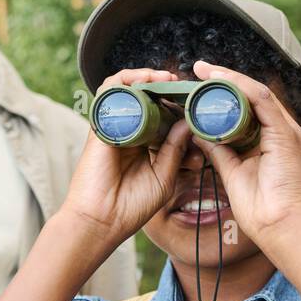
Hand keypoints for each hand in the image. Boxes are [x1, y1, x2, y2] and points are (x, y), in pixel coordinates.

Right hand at [59, 69, 193, 250]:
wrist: (102, 221)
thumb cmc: (132, 206)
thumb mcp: (165, 178)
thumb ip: (175, 150)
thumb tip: (187, 122)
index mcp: (146, 146)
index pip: (164, 118)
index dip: (180, 109)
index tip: (199, 106)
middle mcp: (130, 133)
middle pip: (149, 101)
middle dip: (169, 90)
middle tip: (187, 87)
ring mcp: (115, 127)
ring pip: (130, 90)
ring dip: (148, 79)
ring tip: (168, 79)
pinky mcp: (100, 124)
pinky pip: (110, 91)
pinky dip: (127, 79)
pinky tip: (146, 79)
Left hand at [188, 60, 300, 249]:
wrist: (281, 229)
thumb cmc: (261, 211)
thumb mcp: (233, 174)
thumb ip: (220, 151)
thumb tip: (198, 133)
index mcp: (273, 140)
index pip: (248, 107)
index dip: (225, 92)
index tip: (200, 84)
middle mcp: (283, 131)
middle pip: (252, 95)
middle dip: (225, 79)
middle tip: (199, 69)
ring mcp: (287, 131)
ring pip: (256, 92)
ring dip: (229, 78)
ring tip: (205, 70)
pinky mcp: (286, 135)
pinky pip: (262, 101)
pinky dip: (240, 87)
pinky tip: (220, 80)